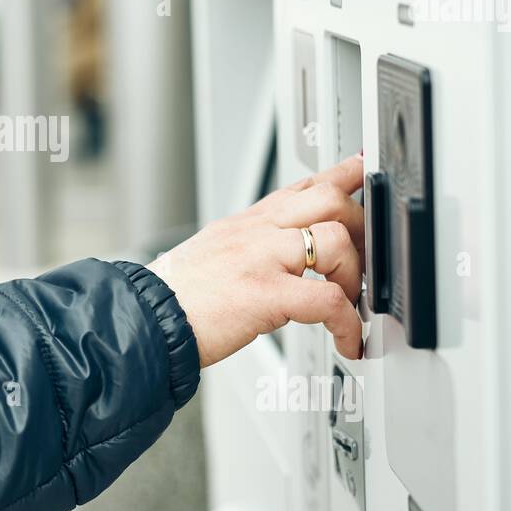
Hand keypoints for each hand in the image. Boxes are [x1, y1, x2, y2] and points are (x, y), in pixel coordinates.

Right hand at [148, 154, 365, 365]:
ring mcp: (261, 257)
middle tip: (364, 261)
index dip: (341, 175)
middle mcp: (256, 231)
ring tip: (348, 304)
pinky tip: (346, 340)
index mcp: (247, 223)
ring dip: (354, 276)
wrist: (145, 320)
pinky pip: (329, 299)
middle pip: (329, 199)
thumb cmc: (177, 297)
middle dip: (360, 228)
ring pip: (335, 240)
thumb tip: (280, 259)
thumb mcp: (214, 255)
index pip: (302, 184)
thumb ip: (251, 248)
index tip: (363, 170)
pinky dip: (348, 323)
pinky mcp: (265, 292)